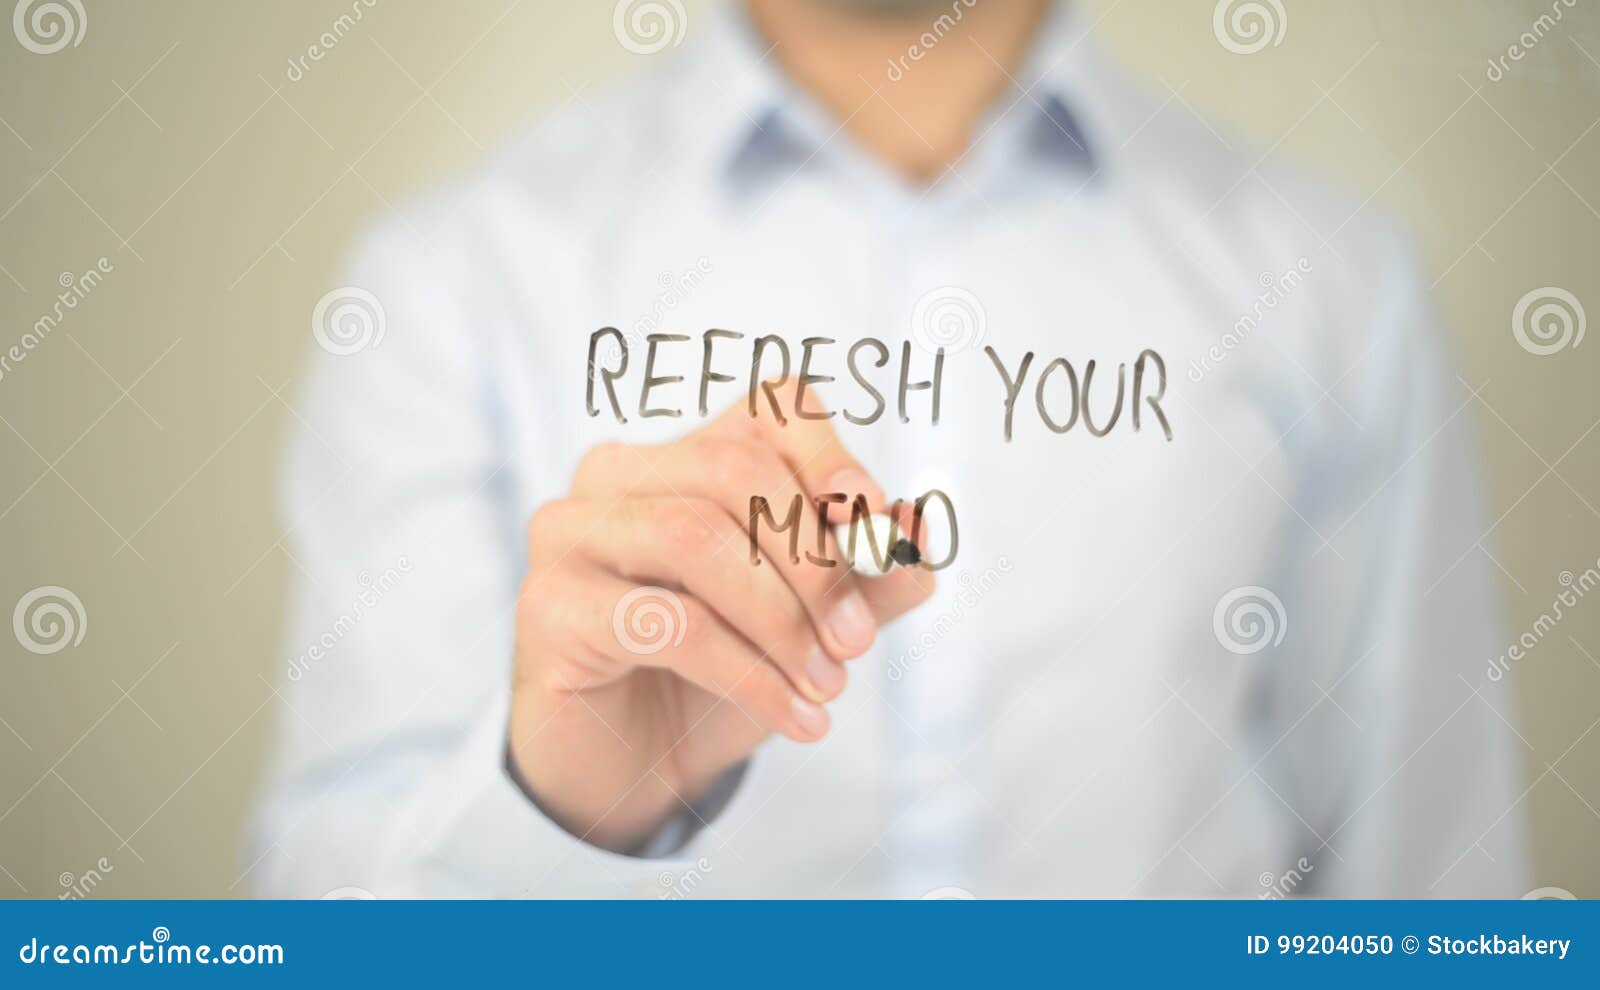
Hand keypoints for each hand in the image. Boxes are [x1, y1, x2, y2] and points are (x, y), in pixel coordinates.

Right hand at [507, 382, 934, 852]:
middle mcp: (618, 474)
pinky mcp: (549, 605)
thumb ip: (865, 580)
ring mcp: (571, 531)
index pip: (770, 408)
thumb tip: (919, 532)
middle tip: (856, 642)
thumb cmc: (717, 676)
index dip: (830, 456)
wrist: (630, 764)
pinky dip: (748, 674)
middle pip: (734, 471)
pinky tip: (793, 716)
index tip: (875, 525)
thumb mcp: (810, 626)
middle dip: (814, 559)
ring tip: (825, 683)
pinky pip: (667, 623)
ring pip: (694, 536)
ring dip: (780, 620)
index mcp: (687, 455)